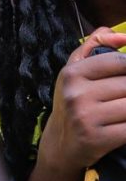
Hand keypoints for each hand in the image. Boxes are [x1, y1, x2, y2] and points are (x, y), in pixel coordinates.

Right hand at [38, 27, 125, 173]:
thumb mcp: (75, 70)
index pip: (119, 61)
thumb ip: (96, 44)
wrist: (60, 144)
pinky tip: (122, 123)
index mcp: (72, 74)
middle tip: (123, 96)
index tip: (125, 78)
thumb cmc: (74, 102)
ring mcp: (85, 118)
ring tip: (122, 109)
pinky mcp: (96, 139)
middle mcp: (76, 94)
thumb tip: (123, 36)